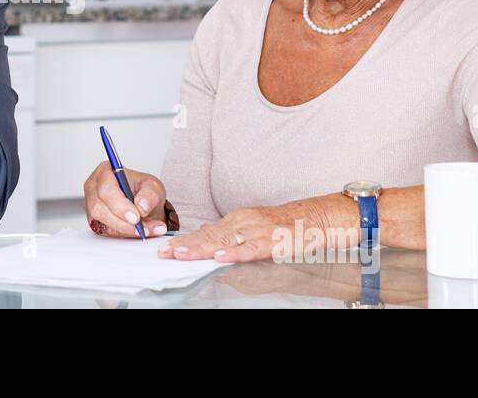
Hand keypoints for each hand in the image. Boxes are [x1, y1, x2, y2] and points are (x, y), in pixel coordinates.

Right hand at [82, 162, 167, 238]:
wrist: (143, 204)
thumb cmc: (143, 190)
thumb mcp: (154, 187)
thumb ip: (150, 194)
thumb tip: (141, 206)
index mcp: (105, 172)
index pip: (106, 189)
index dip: (119, 205)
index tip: (135, 216)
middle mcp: (94, 188)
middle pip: (98, 208)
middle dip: (120, 221)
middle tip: (139, 227)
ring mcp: (92, 205)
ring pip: (101, 222)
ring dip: (124, 229)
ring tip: (144, 229)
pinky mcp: (95, 221)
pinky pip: (105, 231)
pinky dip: (124, 234)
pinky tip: (138, 232)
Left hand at [158, 196, 348, 262]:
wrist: (314, 218)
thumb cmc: (283, 225)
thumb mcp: (251, 226)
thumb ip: (229, 234)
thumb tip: (204, 238)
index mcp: (236, 220)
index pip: (205, 232)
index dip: (185, 241)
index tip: (165, 248)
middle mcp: (243, 222)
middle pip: (209, 236)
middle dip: (185, 246)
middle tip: (163, 253)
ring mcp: (256, 231)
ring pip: (224, 242)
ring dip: (201, 249)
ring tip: (181, 255)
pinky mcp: (271, 240)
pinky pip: (249, 249)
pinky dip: (233, 253)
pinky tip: (218, 258)